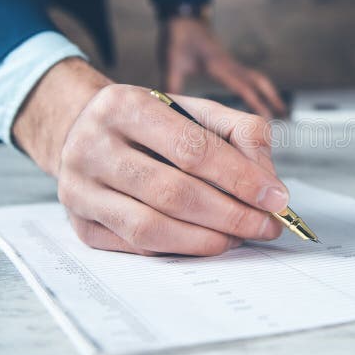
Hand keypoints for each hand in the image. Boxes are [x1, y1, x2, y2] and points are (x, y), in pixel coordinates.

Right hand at [12, 58, 286, 255]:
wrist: (87, 131)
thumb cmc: (152, 122)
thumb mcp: (196, 110)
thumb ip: (241, 134)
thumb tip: (268, 183)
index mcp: (124, 105)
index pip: (192, 149)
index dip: (240, 178)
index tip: (276, 198)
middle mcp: (92, 146)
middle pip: (173, 192)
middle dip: (230, 215)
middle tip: (266, 226)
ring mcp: (79, 189)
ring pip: (150, 228)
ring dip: (206, 240)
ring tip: (239, 238)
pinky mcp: (80, 224)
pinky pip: (136, 248)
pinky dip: (178, 249)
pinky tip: (206, 242)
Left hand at [159, 14, 286, 118]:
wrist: (183, 16)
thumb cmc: (178, 36)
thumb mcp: (171, 61)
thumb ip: (170, 84)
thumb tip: (166, 106)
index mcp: (219, 65)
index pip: (242, 86)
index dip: (256, 102)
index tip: (267, 116)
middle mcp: (229, 64)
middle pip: (258, 81)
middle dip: (271, 97)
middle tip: (283, 114)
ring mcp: (231, 62)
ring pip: (257, 78)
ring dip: (269, 92)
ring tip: (279, 108)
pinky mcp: (228, 62)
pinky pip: (249, 76)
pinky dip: (258, 88)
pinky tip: (257, 97)